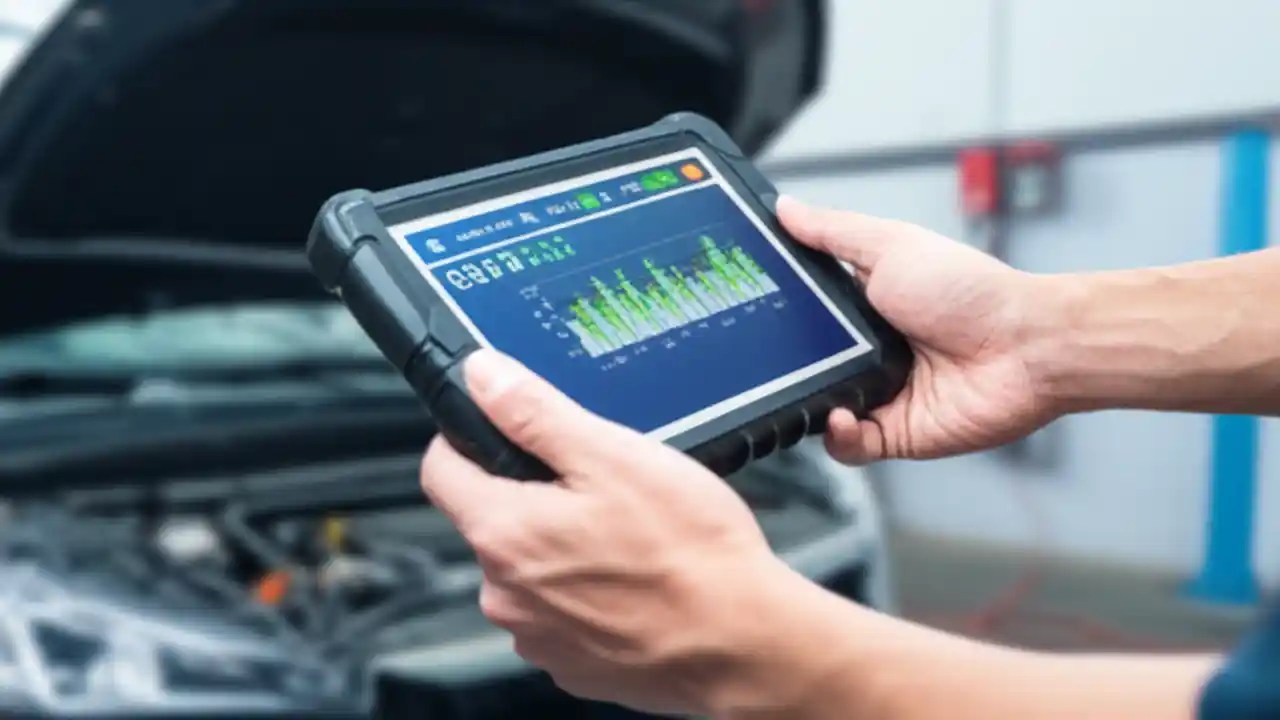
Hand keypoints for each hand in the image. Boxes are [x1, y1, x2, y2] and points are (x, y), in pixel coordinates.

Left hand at [419, 350, 805, 714]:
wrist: (744, 644)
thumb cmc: (689, 553)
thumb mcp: (612, 455)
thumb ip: (534, 413)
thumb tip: (483, 377)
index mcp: (504, 532)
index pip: (439, 470)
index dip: (467, 438)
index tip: (503, 429)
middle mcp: (505, 593)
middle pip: (491, 520)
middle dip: (535, 497)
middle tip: (601, 487)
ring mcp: (537, 635)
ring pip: (530, 570)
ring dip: (564, 550)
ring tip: (630, 539)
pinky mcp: (572, 665)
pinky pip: (562, 614)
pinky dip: (589, 595)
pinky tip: (636, 582)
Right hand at [777, 196, 1059, 461]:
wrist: (1025, 346)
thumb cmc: (971, 291)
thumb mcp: (889, 245)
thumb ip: (833, 231)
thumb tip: (785, 207)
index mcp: (866, 306)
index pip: (806, 315)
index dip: (779, 315)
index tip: (749, 311)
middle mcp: (872, 352)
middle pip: (806, 364)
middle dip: (783, 366)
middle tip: (764, 360)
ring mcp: (884, 394)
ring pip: (822, 408)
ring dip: (810, 404)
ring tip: (810, 390)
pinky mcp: (898, 433)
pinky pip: (850, 446)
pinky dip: (838, 437)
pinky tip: (841, 417)